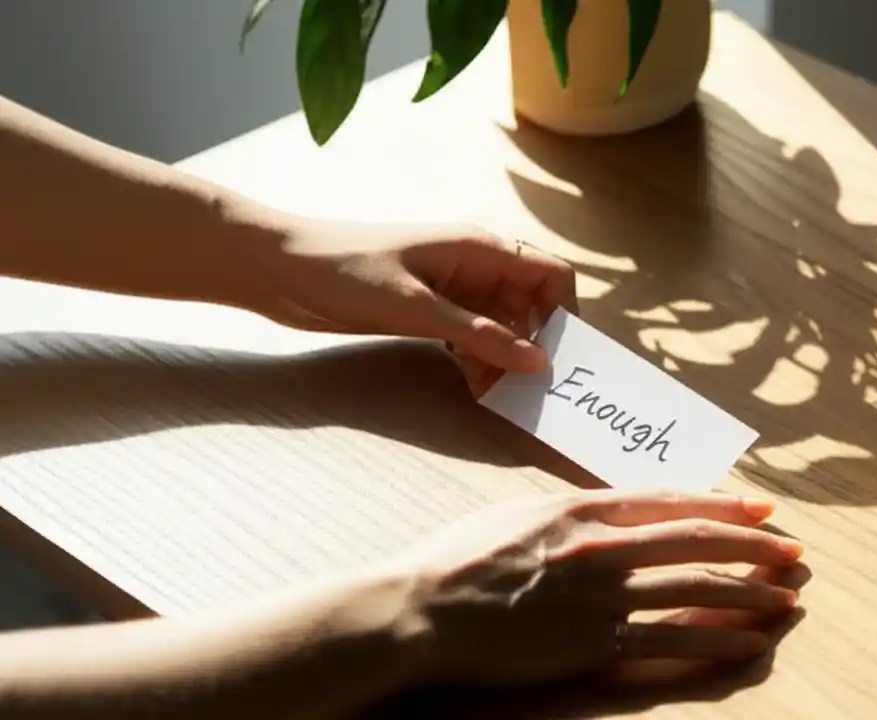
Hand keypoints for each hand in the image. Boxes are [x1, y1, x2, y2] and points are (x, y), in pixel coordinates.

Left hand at [256, 218, 577, 395]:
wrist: (277, 269)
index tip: (558, 360)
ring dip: (506, 359)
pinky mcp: (429, 308)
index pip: (550, 276)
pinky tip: (476, 389)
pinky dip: (479, 361)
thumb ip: (479, 336)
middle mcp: (473, 264)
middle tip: (534, 390)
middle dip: (536, 345)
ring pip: (502, 325)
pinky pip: (472, 336)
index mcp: (478, 248)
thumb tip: (537, 361)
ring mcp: (452, 287)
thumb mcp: (416, 309)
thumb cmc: (344, 273)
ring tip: (502, 397)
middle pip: (530, 304)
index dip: (564, 316)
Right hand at [388, 491, 803, 686]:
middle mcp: (601, 543)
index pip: (669, 501)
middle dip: (753, 546)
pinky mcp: (595, 640)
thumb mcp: (518, 516)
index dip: (722, 505)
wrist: (424, 610)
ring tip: (787, 598)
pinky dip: (718, 641)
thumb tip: (605, 510)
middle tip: (794, 550)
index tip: (760, 509)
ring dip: (750, 592)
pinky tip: (749, 644)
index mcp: (582, 508)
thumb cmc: (460, 561)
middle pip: (695, 540)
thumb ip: (570, 513)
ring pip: (695, 588)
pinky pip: (672, 638)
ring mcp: (601, 592)